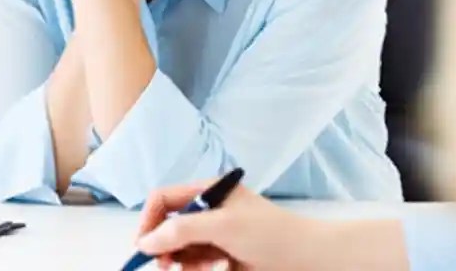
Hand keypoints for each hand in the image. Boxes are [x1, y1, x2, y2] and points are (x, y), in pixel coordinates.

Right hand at [136, 180, 325, 270]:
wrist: (312, 260)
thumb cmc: (272, 235)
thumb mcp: (223, 227)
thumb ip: (181, 231)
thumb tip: (146, 242)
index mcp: (208, 192)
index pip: (163, 200)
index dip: (149, 221)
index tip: (143, 247)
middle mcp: (210, 211)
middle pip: (169, 226)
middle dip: (164, 246)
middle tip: (164, 267)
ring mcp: (218, 235)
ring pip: (183, 249)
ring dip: (182, 262)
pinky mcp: (226, 257)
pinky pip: (198, 262)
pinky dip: (196, 268)